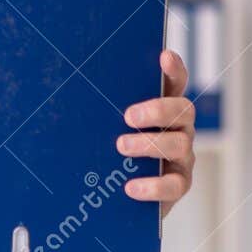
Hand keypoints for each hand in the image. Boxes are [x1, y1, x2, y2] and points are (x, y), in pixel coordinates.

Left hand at [116, 49, 194, 215]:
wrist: (118, 194)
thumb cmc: (110, 150)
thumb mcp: (106, 126)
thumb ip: (101, 109)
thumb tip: (68, 88)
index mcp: (163, 108)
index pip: (176, 82)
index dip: (174, 69)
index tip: (163, 56)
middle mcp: (179, 128)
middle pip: (183, 110)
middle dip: (157, 110)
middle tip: (128, 116)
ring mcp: (182, 156)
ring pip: (180, 144)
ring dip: (149, 144)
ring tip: (121, 146)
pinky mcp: (179, 183)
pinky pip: (174, 185)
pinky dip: (153, 186)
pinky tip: (131, 187)